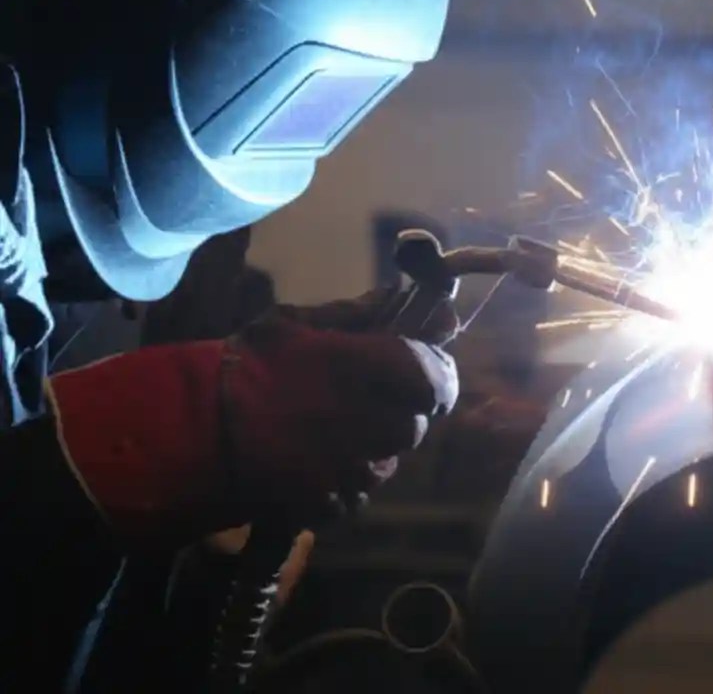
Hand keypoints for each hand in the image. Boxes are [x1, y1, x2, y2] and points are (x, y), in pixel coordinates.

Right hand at [45, 311, 457, 548]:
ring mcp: (348, 468)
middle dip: (398, 416)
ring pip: (387, 464)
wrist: (185, 435)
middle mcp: (366, 420)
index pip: (435, 377)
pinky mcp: (328, 505)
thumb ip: (352, 316)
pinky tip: (310, 466)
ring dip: (370, 452)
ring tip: (327, 436)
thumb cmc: (241, 369)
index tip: (423, 375)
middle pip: (415, 425)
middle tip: (363, 405)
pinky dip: (341, 485)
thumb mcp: (291, 326)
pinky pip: (355, 496)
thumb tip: (398, 299)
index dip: (435, 377)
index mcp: (362, 368)